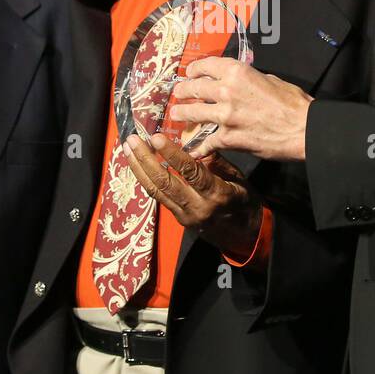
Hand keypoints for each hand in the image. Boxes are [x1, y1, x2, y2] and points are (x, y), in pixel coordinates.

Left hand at [123, 133, 261, 259]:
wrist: (246, 236)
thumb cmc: (245, 203)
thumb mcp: (239, 179)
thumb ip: (217, 162)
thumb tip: (196, 142)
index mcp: (217, 194)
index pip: (190, 172)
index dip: (172, 154)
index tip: (156, 137)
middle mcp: (198, 207)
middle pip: (165, 182)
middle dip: (145, 159)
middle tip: (133, 140)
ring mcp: (186, 216)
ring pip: (156, 191)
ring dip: (139, 168)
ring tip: (128, 149)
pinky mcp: (179, 219)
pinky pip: (159, 197)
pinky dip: (146, 179)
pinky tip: (137, 165)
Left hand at [168, 58, 312, 161]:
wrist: (304, 129)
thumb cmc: (294, 104)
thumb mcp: (271, 80)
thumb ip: (250, 80)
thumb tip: (240, 83)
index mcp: (238, 72)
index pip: (206, 66)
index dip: (194, 69)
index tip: (190, 74)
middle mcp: (227, 90)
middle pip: (194, 88)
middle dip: (183, 91)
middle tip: (178, 94)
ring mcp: (225, 115)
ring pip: (193, 112)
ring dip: (182, 113)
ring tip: (177, 114)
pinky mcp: (228, 137)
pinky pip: (206, 141)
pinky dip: (198, 147)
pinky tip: (192, 149)